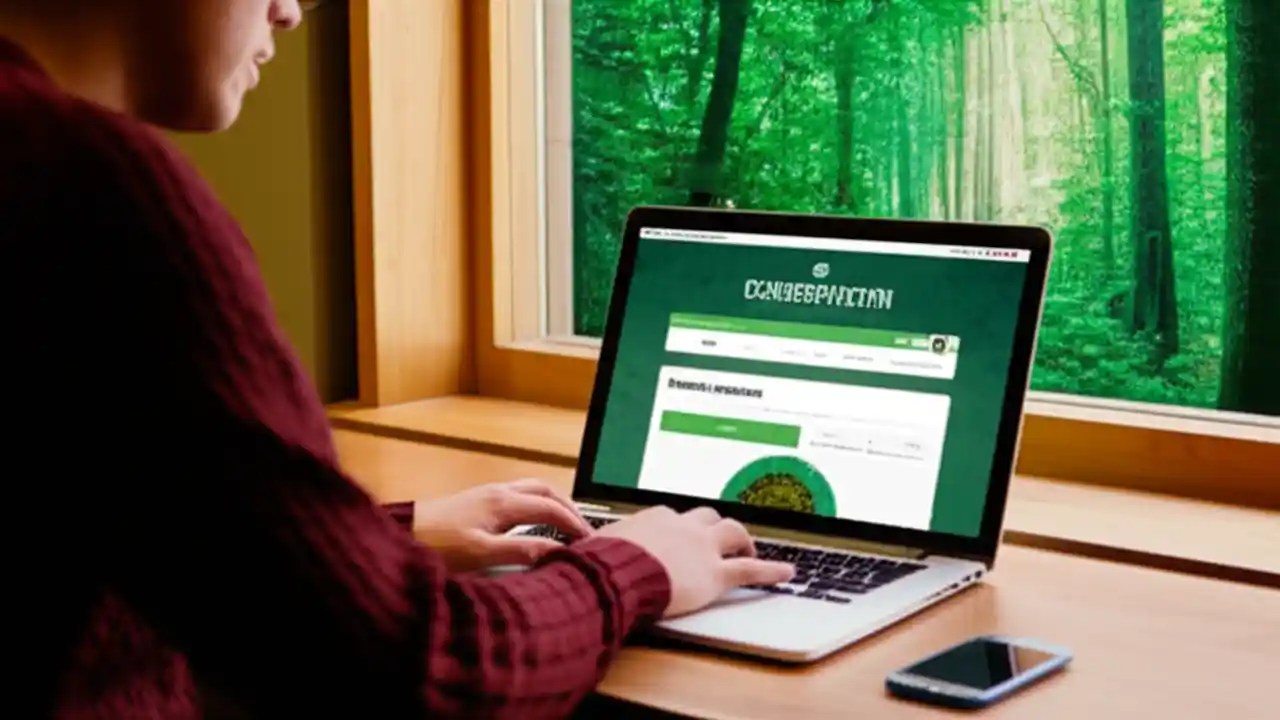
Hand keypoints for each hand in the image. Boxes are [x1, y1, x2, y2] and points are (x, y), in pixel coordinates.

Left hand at [412, 479, 591, 571]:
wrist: (402, 533)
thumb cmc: (438, 545)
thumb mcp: (481, 553)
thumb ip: (521, 550)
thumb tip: (557, 551)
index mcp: (504, 503)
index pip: (552, 508)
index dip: (575, 525)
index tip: (592, 543)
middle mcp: (500, 491)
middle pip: (546, 491)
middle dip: (569, 508)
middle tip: (584, 531)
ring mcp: (489, 493)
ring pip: (533, 490)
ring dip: (554, 504)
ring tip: (566, 526)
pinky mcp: (479, 500)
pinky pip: (520, 495)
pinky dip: (537, 505)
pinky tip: (534, 523)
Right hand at [598, 506, 794, 616]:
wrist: (614, 575)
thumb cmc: (600, 565)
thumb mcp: (596, 549)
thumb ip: (598, 549)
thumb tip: (573, 556)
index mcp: (653, 518)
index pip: (673, 517)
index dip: (680, 528)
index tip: (679, 536)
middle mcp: (681, 525)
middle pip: (706, 516)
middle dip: (715, 526)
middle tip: (721, 537)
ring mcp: (701, 547)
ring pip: (732, 532)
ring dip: (744, 540)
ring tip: (752, 549)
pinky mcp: (715, 573)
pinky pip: (750, 569)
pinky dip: (771, 570)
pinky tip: (787, 573)